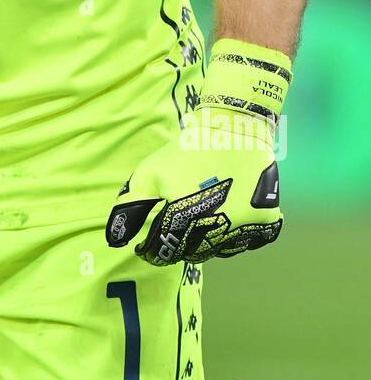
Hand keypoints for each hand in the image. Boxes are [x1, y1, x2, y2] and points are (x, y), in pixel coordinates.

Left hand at [105, 108, 281, 265]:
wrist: (233, 126)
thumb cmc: (185, 150)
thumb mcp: (150, 172)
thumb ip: (131, 206)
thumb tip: (115, 238)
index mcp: (186, 217)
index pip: (164, 252)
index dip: (152, 251)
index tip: (147, 247)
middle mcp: (217, 227)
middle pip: (193, 253)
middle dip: (179, 245)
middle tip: (175, 230)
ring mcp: (244, 225)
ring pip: (220, 250)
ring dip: (207, 242)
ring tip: (199, 221)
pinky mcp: (264, 220)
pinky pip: (246, 242)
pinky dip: (233, 237)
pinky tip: (224, 220)